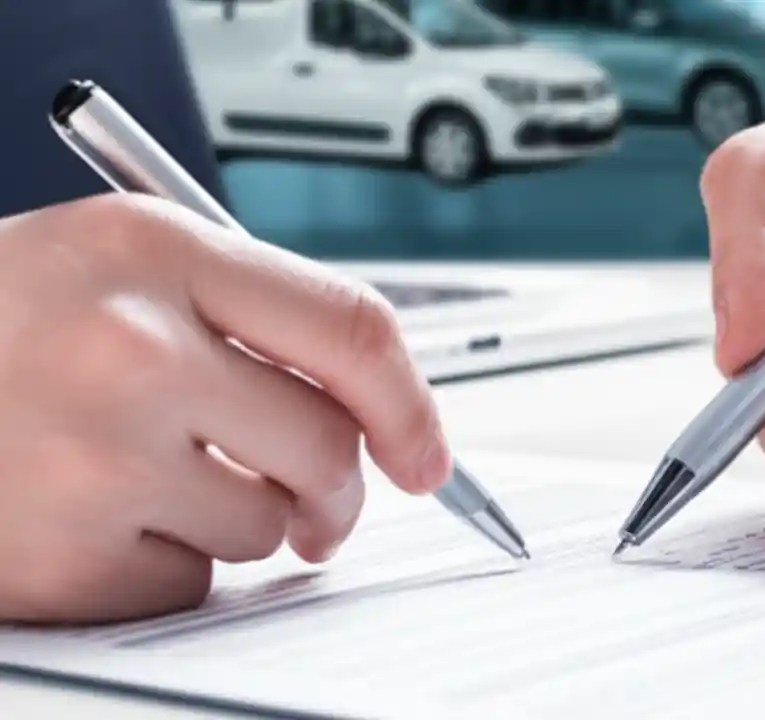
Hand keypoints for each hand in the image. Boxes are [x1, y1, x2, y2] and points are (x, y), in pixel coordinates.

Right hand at [0, 195, 449, 621]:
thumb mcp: (116, 265)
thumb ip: (249, 316)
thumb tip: (382, 408)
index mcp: (151, 250)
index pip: (351, 328)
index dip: (411, 404)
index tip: (427, 454)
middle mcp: (126, 345)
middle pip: (327, 444)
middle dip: (337, 489)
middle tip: (316, 503)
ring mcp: (89, 456)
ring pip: (265, 524)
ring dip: (236, 520)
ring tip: (144, 479)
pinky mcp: (55, 557)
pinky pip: (188, 584)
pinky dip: (163, 566)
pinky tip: (92, 520)